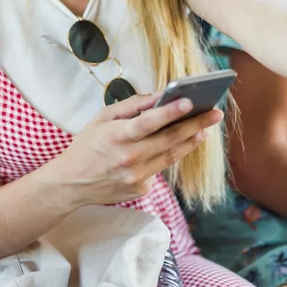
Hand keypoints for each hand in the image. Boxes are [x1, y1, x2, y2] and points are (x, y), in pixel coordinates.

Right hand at [47, 93, 223, 207]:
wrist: (71, 184)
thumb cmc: (86, 146)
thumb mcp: (102, 119)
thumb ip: (130, 107)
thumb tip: (158, 96)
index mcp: (117, 136)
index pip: (149, 123)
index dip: (170, 112)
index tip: (190, 102)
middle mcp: (129, 158)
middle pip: (169, 140)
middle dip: (196, 124)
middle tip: (215, 113)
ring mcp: (137, 176)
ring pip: (171, 156)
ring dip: (191, 141)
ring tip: (205, 129)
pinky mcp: (141, 189)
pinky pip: (159, 169)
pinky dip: (167, 156)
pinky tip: (174, 146)